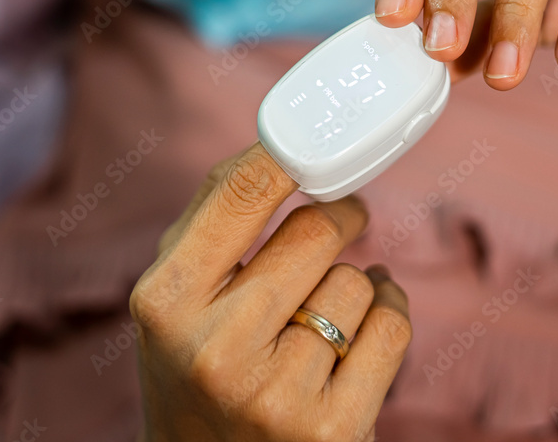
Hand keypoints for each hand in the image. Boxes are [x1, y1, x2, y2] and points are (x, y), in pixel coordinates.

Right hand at [130, 143, 410, 441]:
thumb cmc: (197, 369)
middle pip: (316, 231)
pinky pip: (391, 326)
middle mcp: (215, 348)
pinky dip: (388, 313)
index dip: (294, 154)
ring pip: (358, 281)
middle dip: (342, 215)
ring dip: (357, 283)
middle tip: (345, 216)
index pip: (240, 193)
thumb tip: (282, 149)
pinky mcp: (330, 430)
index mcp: (167, 300)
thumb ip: (215, 223)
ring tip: (329, 308)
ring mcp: (275, 395)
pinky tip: (361, 331)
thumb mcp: (177, 300)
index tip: (319, 144)